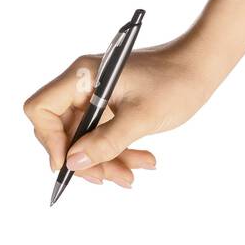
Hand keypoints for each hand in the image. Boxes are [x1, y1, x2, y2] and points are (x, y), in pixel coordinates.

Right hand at [24, 44, 216, 187]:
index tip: (68, 163)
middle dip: (85, 159)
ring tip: (133, 175)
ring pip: (85, 141)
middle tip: (111, 178)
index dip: (48, 139)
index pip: (41, 109)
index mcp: (82, 77)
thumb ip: (105, 142)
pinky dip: (119, 154)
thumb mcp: (140, 118)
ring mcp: (97, 99)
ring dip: (106, 162)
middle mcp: (84, 86)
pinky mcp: (111, 110)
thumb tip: (73, 163)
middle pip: (63, 133)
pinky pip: (103, 138)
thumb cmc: (175, 81)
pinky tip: (143, 161)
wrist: (202, 66)